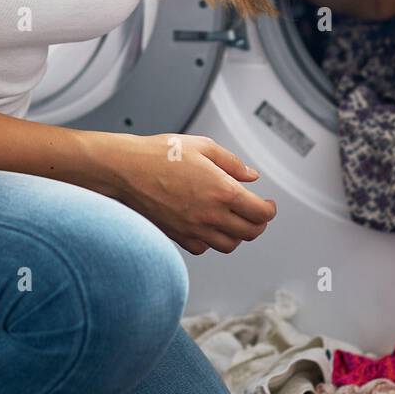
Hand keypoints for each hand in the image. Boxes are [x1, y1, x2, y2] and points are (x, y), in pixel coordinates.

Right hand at [101, 132, 275, 255]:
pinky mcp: (178, 237)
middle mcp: (210, 214)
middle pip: (250, 232)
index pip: (260, 213)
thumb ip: (231, 162)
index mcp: (222, 190)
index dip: (270, 210)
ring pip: (230, 245)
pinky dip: (211, 241)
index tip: (268, 204)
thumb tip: (250, 175)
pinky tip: (207, 225)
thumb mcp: (202, 146)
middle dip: (258, 223)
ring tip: (234, 219)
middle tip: (256, 212)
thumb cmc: (158, 155)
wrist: (125, 170)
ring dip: (237, 234)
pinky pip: (204, 248)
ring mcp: (194, 229)